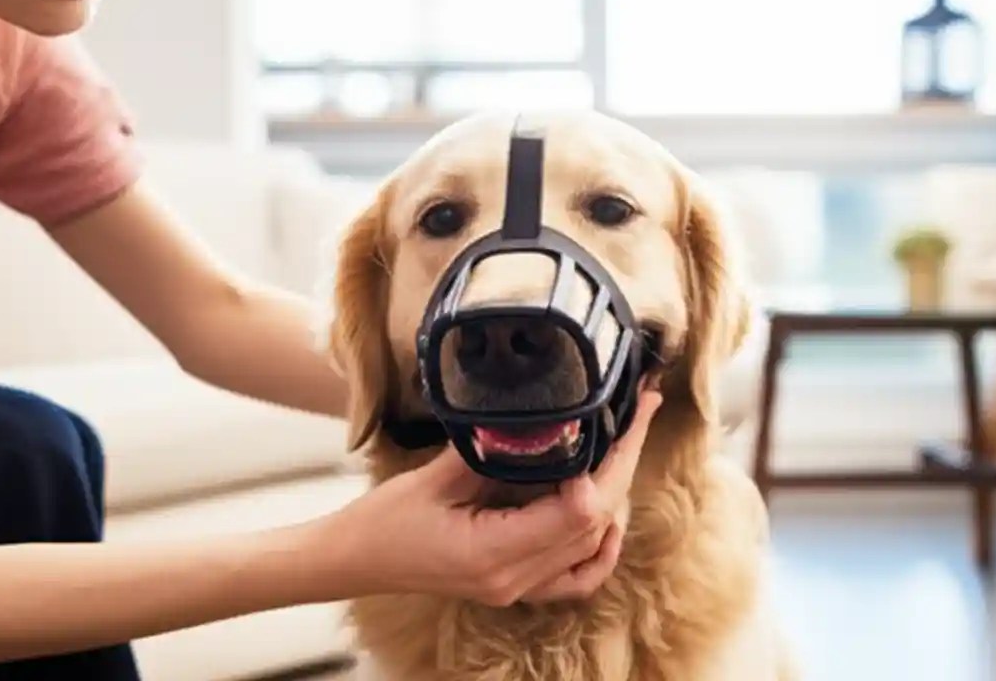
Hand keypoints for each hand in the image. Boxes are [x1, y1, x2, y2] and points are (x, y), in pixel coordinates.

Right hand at [328, 390, 662, 606]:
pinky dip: (601, 545)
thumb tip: (533, 416)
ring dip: (615, 493)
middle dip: (625, 462)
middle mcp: (514, 577)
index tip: (620, 416)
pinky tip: (609, 515)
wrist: (353, 561)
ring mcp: (517, 587)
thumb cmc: (382, 520)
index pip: (579, 511)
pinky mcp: (514, 585)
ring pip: (593, 545)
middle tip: (643, 408)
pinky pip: (576, 576)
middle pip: (596, 524)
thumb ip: (487, 451)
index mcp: (495, 553)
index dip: (608, 462)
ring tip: (626, 440)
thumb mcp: (433, 476)